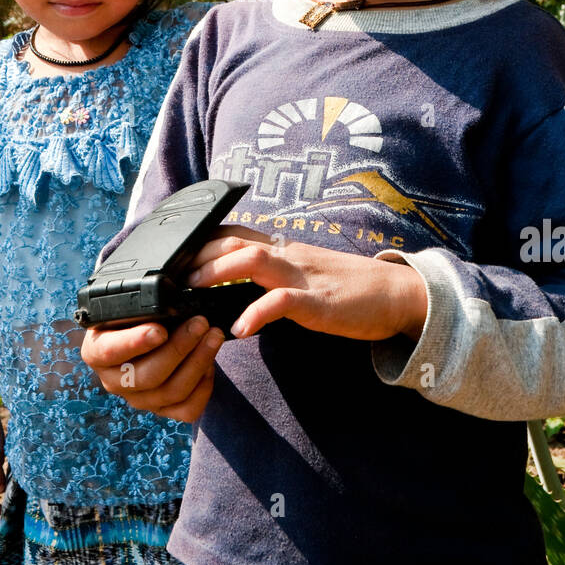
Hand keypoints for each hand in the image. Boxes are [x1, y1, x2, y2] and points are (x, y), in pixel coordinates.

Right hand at [80, 315, 224, 422]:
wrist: (144, 333)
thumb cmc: (136, 315)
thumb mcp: (128, 305)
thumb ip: (139, 306)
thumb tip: (169, 298)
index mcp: (96, 352)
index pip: (109, 351)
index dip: (135, 342)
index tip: (160, 329)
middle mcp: (113, 381)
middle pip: (147, 376)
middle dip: (179, 348)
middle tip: (200, 323)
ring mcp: (139, 399)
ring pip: (171, 392)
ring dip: (198, 361)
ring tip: (214, 336)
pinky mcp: (162, 410)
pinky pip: (187, 410)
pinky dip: (203, 386)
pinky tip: (210, 363)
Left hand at [187, 236, 428, 341]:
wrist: (395, 294)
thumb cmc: (345, 289)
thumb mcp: (301, 276)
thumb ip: (270, 277)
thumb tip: (231, 289)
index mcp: (282, 250)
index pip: (234, 234)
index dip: (200, 242)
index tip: (173, 259)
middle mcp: (288, 256)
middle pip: (235, 240)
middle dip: (199, 254)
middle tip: (170, 276)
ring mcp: (303, 276)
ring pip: (254, 259)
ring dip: (218, 271)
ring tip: (194, 289)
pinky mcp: (319, 302)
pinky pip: (283, 301)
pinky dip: (257, 313)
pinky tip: (240, 330)